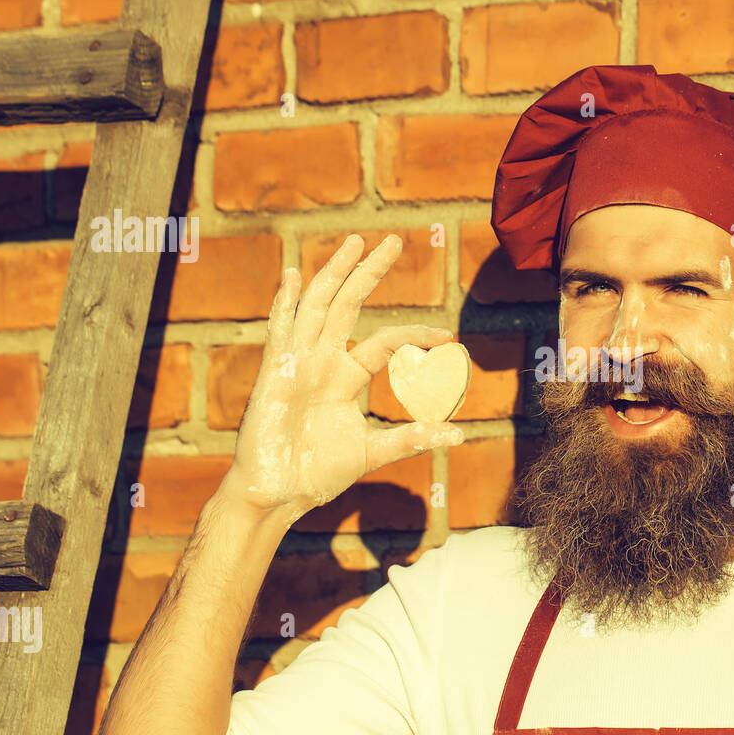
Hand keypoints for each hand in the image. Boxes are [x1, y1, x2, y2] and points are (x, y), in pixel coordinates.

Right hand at [220, 233, 464, 524]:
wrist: (277, 494)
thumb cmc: (317, 473)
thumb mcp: (373, 451)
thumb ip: (412, 439)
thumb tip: (459, 434)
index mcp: (344, 376)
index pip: (384, 341)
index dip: (414, 333)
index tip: (447, 335)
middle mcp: (321, 361)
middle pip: (347, 305)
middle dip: (368, 272)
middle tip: (393, 240)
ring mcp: (296, 364)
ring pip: (317, 307)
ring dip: (334, 274)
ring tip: (354, 243)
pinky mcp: (274, 375)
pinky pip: (281, 332)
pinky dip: (286, 303)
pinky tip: (295, 276)